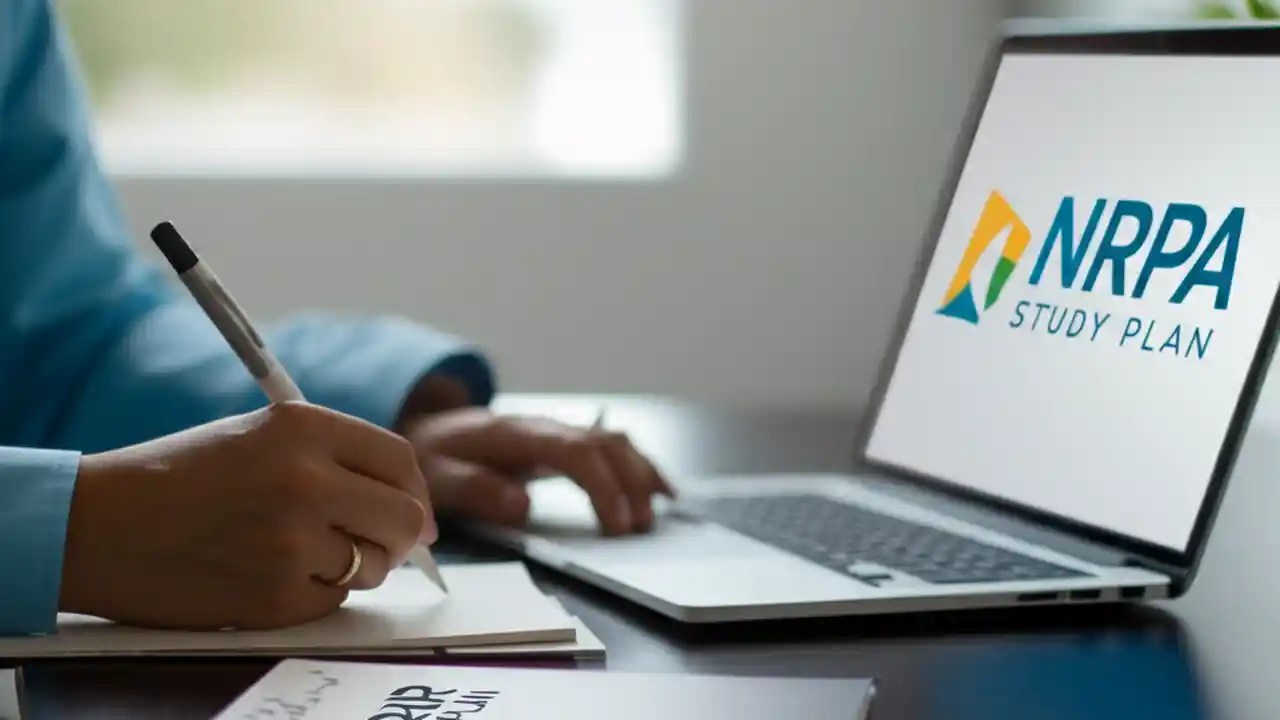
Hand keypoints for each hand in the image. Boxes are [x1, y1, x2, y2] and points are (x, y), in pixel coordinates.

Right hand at [60, 402, 433, 629]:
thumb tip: (410, 505)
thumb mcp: (259, 436)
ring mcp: (294, 541)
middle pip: (404, 517)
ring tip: (297, 552)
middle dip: (402, 536)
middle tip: (384, 544)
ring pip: (373, 565)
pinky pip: (332, 601)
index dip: (414, 491)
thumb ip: (334, 458)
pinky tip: (268, 574)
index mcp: (303, 427)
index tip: (416, 512)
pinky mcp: (277, 595)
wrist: (99, 526)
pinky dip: (313, 595)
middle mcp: (307, 479)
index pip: (400, 460)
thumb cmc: (177, 477)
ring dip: (353, 566)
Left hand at [402, 408, 673, 534]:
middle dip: (631, 484)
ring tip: (656, 514)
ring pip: (613, 441)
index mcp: (515, 434)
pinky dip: (638, 466)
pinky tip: (660, 490)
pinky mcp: (563, 441)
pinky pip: (610, 446)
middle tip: (641, 529)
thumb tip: (523, 506)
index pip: (574, 452)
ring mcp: (556, 430)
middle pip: (604, 444)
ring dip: (640, 474)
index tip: (617, 526)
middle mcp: (543, 426)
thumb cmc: (432, 456)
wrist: (425, 427)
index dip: (602, 487)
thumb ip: (475, 489)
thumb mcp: (437, 476)